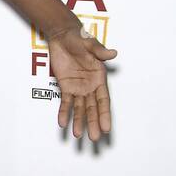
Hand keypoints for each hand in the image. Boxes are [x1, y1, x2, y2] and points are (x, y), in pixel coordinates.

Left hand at [47, 24, 116, 140]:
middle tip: (93, 138)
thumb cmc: (79, 39)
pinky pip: (65, 102)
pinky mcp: (65, 86)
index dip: (105, 115)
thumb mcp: (90, 44)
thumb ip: (100, 51)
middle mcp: (90, 86)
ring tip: (78, 135)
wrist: (63, 36)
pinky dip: (64, 112)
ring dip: (79, 121)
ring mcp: (78, 88)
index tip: (106, 128)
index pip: (103, 101)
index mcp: (99, 78)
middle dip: (93, 123)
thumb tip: (113, 53)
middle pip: (92, 108)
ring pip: (80, 108)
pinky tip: (62, 123)